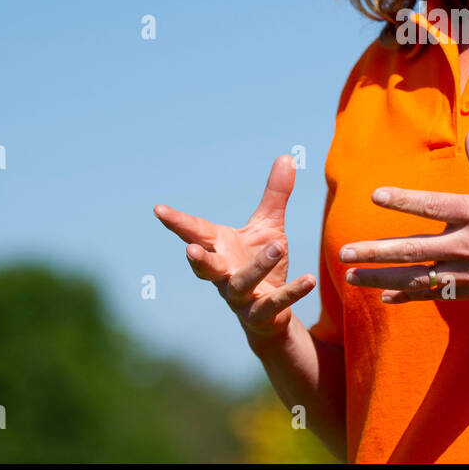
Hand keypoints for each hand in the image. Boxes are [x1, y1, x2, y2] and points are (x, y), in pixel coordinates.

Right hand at [154, 154, 315, 339]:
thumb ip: (275, 194)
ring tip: (278, 245)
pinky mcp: (262, 313)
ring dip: (258, 266)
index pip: (196, 231)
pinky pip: (275, 302)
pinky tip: (310, 279)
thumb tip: (288, 156)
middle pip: (206, 267)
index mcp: (220, 248)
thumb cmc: (263, 264)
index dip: (176, 221)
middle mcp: (224, 273)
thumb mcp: (269, 226)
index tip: (158, 209)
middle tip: (191, 249)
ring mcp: (240, 296)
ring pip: (242, 283)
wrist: (271, 312)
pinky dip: (292, 291)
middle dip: (198, 259)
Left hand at [340, 129, 468, 309]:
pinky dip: (406, 296)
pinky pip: (431, 295)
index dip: (402, 199)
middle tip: (344, 250)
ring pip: (416, 276)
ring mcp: (468, 271)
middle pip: (413, 247)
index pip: (432, 204)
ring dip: (381, 276)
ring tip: (351, 275)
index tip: (375, 196)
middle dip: (376, 250)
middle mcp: (468, 243)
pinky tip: (383, 296)